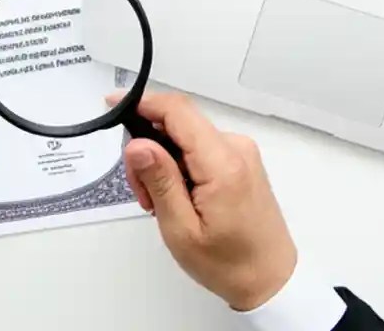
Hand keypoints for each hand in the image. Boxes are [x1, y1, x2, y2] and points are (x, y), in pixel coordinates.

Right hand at [120, 93, 297, 310]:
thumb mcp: (181, 230)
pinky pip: (201, 149)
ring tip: (162, 206)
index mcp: (223, 163)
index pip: (178, 112)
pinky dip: (181, 167)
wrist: (272, 280)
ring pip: (187, 138)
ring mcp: (242, 153)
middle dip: (149, 151)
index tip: (110, 106)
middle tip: (143, 196)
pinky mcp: (242, 161)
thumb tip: (137, 144)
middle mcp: (236, 147)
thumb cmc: (227, 264)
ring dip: (165, 164)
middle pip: (178, 125)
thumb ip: (160, 182)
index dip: (142, 103)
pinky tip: (179, 199)